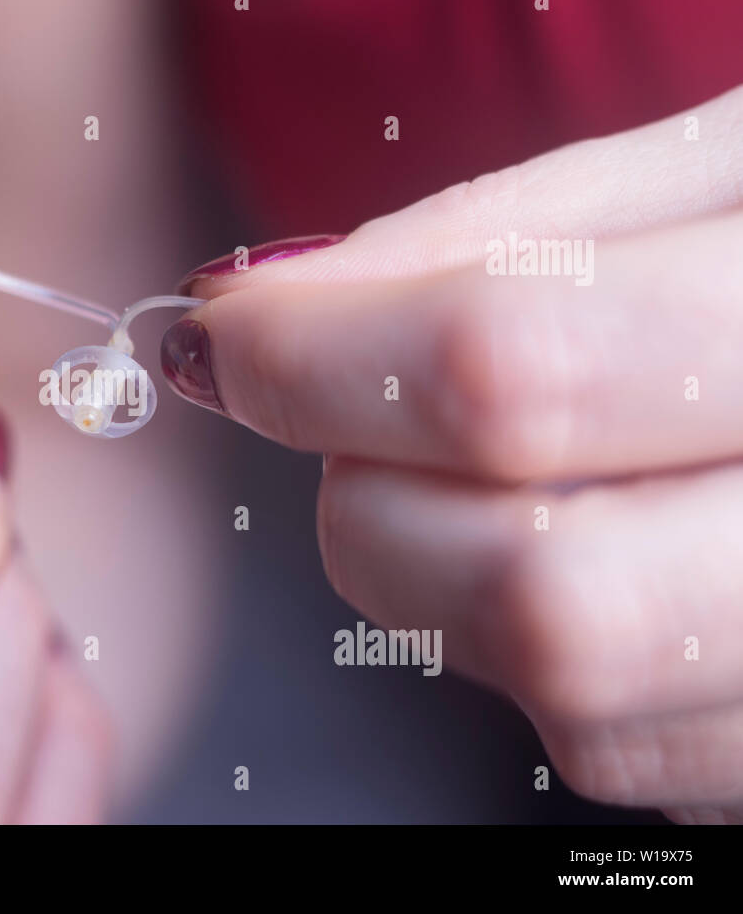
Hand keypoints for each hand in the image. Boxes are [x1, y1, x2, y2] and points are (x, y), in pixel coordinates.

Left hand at [165, 84, 742, 822]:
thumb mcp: (728, 168)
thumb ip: (509, 226)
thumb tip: (283, 306)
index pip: (509, 372)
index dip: (314, 358)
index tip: (224, 333)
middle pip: (518, 586)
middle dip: (373, 494)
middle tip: (371, 410)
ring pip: (556, 693)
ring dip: (451, 573)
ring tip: (519, 471)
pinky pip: (617, 748)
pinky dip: (542, 645)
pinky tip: (601, 543)